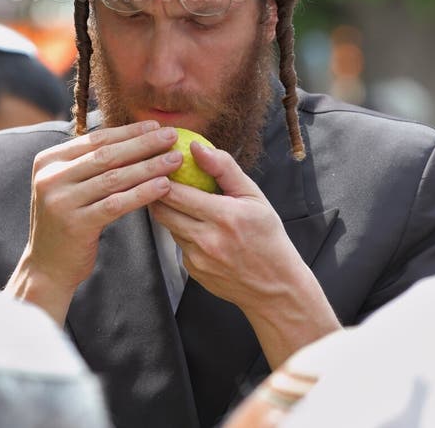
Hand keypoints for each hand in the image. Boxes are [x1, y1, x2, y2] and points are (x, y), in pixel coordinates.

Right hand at [5, 120, 181, 323]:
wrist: (46, 267)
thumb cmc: (68, 220)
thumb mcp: (68, 185)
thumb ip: (89, 163)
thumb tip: (133, 136)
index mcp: (48, 160)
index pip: (95, 139)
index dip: (128, 131)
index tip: (156, 126)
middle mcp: (51, 177)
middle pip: (106, 155)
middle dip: (143, 144)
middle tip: (172, 136)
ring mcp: (61, 201)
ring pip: (114, 178)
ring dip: (149, 167)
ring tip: (175, 160)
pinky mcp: (76, 224)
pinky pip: (116, 204)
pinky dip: (142, 193)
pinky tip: (164, 186)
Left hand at [150, 141, 339, 366]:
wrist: (276, 288)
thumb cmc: (268, 237)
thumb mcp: (253, 195)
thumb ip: (224, 168)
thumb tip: (195, 147)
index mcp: (223, 216)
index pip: (174, 192)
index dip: (162, 176)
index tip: (163, 165)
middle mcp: (206, 240)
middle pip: (162, 210)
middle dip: (157, 193)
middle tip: (161, 179)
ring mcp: (197, 259)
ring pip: (168, 227)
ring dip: (170, 212)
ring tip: (181, 200)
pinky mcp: (193, 271)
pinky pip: (179, 244)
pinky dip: (183, 232)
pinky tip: (198, 228)